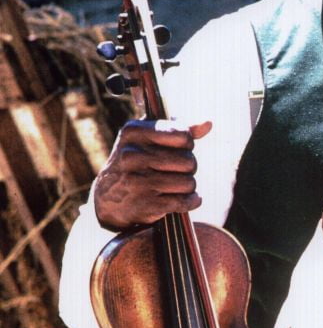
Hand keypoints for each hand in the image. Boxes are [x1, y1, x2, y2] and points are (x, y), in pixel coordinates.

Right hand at [94, 118, 211, 229]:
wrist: (110, 197)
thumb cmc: (138, 161)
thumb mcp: (149, 139)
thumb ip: (179, 130)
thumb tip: (208, 123)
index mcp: (134, 132)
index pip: (182, 135)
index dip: (187, 144)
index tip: (180, 149)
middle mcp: (132, 155)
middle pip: (188, 161)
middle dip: (189, 168)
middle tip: (177, 171)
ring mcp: (137, 180)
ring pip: (188, 182)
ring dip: (188, 186)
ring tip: (176, 185)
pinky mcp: (144, 204)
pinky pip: (183, 201)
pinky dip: (190, 202)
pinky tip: (186, 200)